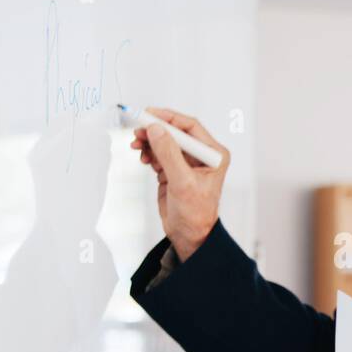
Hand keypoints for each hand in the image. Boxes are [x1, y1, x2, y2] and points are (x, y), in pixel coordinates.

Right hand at [129, 107, 230, 260]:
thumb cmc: (195, 214)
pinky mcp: (173, 170)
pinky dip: (149, 152)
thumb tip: (157, 130)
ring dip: (149, 141)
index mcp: (214, 155)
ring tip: (137, 145)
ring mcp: (186, 162)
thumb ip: (169, 154)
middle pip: (175, 132)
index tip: (149, 115)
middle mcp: (202, 155)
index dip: (168, 118)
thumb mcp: (183, 183)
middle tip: (137, 130)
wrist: (188, 235)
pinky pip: (158, 153)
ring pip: (164, 142)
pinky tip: (143, 156)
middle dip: (155, 130)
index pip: (190, 127)